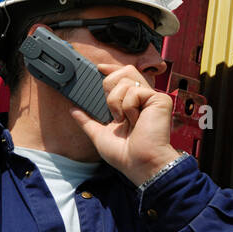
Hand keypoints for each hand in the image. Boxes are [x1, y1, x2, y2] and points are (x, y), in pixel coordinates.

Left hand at [68, 64, 181, 186]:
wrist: (139, 163)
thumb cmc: (124, 154)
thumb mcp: (100, 135)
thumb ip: (87, 121)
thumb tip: (73, 110)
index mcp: (130, 103)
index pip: (123, 76)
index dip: (111, 69)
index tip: (98, 68)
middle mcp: (142, 97)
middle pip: (124, 71)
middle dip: (110, 87)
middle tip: (113, 110)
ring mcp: (151, 97)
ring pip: (125, 80)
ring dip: (116, 103)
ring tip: (124, 120)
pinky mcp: (159, 99)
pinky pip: (135, 91)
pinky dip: (128, 107)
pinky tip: (134, 120)